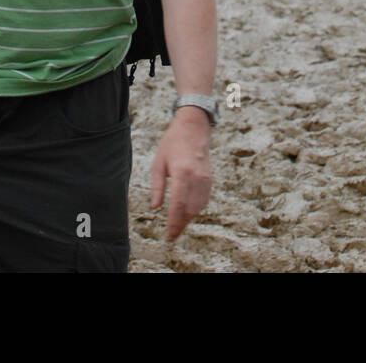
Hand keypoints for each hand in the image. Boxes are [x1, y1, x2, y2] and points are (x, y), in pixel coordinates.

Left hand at [150, 108, 211, 241]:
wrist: (193, 129)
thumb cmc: (172, 144)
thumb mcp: (158, 163)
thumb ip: (157, 187)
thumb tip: (155, 207)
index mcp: (182, 173)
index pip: (178, 205)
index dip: (173, 223)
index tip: (168, 236)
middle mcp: (196, 178)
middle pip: (189, 210)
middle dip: (180, 225)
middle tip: (171, 236)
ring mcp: (205, 179)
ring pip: (198, 208)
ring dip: (188, 219)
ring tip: (176, 226)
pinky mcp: (209, 180)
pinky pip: (203, 201)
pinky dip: (195, 210)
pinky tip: (186, 213)